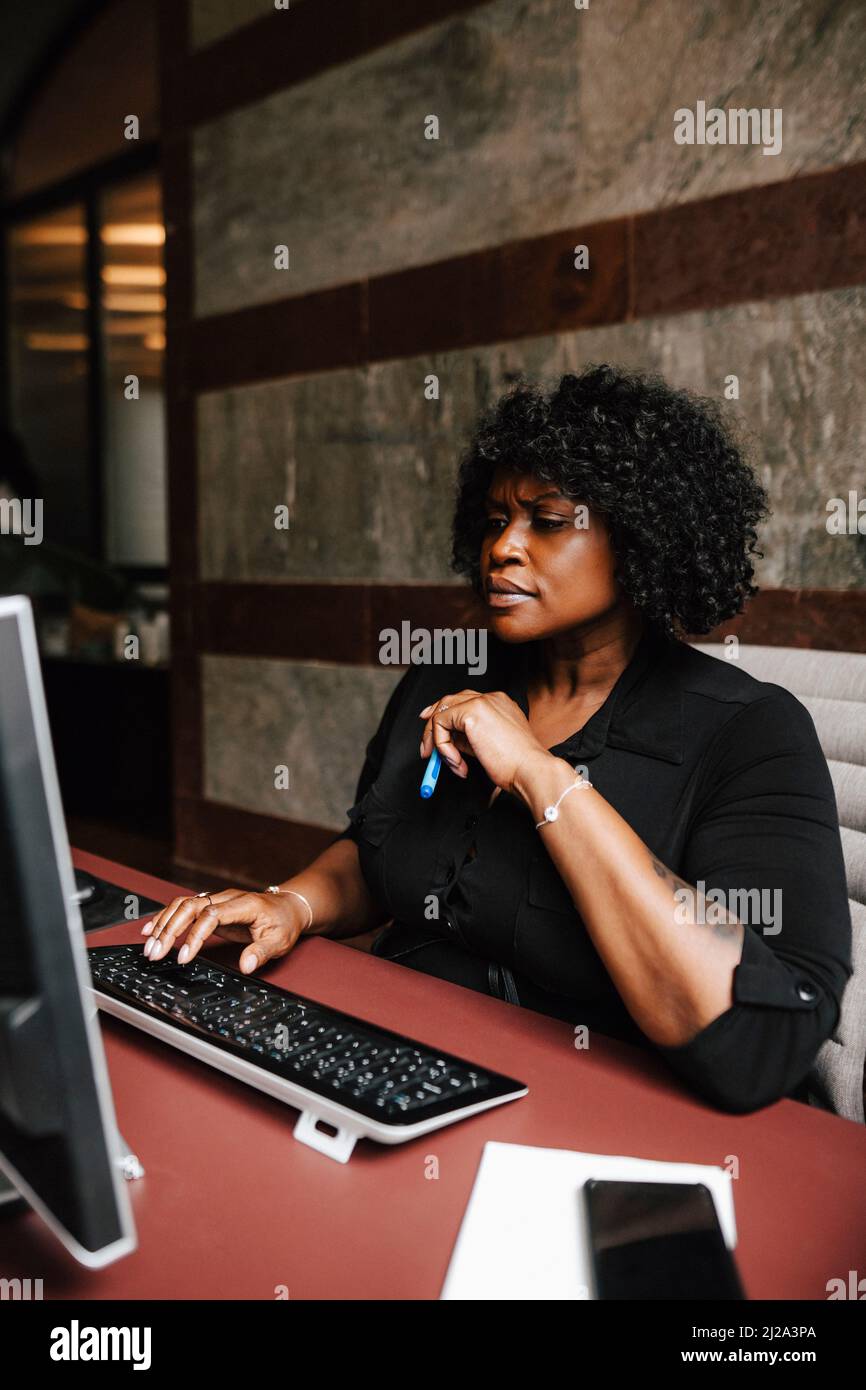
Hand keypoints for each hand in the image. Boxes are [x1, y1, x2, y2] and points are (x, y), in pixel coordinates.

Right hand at [140, 887, 308, 973]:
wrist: (289, 906)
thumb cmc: (284, 923)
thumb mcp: (280, 941)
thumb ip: (261, 952)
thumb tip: (245, 965)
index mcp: (243, 905)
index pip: (211, 915)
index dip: (194, 935)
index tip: (184, 957)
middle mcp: (226, 899)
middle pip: (190, 907)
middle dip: (169, 929)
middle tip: (155, 952)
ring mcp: (217, 900)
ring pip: (183, 905)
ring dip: (164, 924)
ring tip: (149, 945)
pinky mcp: (211, 907)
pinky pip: (184, 907)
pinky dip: (166, 917)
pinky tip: (151, 928)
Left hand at [419, 688, 553, 793]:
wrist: (530, 770)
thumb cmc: (518, 764)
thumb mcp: (488, 746)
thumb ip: (468, 738)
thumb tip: (447, 740)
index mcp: (499, 703)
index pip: (464, 701)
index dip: (445, 713)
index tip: (433, 728)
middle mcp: (490, 698)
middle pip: (449, 700)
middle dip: (432, 721)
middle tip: (426, 747)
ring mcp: (481, 702)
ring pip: (442, 712)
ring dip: (437, 740)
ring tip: (451, 763)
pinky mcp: (471, 712)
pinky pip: (441, 725)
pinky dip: (442, 746)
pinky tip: (457, 762)